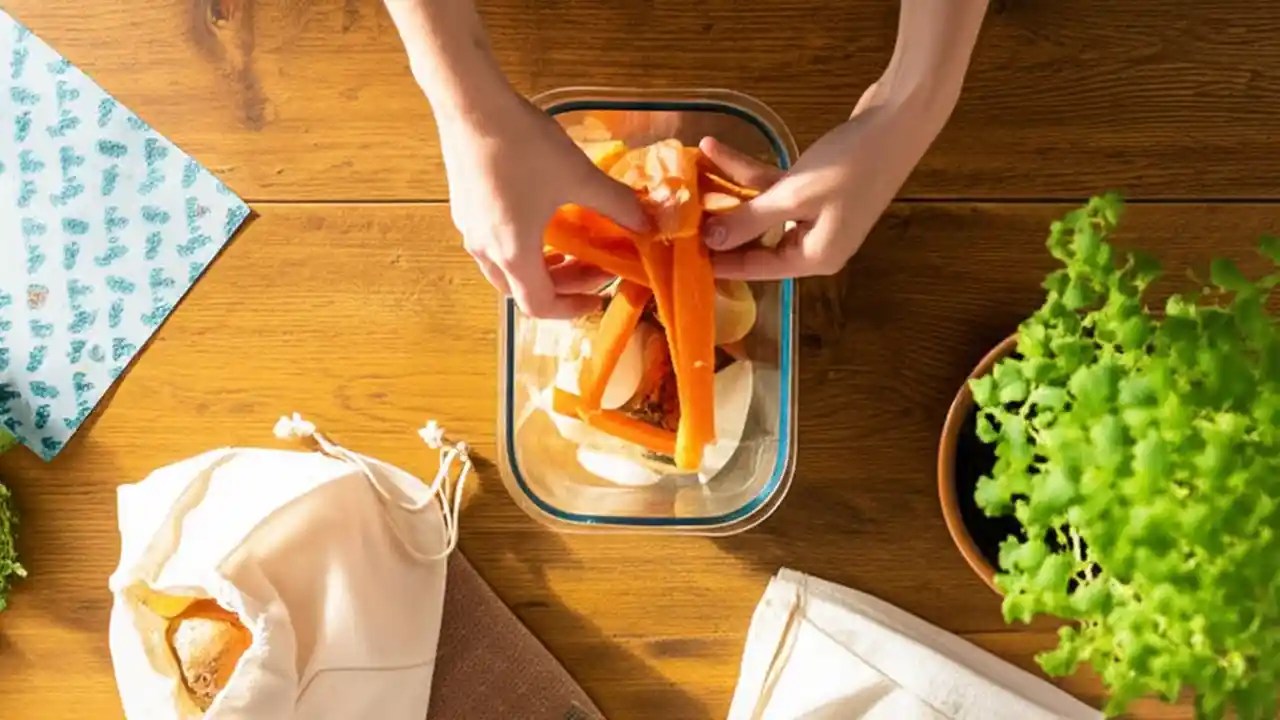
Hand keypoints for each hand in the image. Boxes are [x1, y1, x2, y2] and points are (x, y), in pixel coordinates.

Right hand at [438, 93, 648, 317]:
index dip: (571, 309)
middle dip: (561, 286)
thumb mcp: (579, 176)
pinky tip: (542, 218)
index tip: (597, 298)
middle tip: (593, 267)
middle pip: (521, 290)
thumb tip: (647, 222)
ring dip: (541, 267)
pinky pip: (494, 244)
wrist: (471, 104)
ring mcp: (470, 228)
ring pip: (506, 269)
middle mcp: (485, 249)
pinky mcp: (464, 207)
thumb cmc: (524, 145)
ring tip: (570, 246)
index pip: (539, 305)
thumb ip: (617, 204)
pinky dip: (523, 247)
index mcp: (513, 251)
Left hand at [702, 83, 951, 279]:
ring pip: (761, 209)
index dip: (718, 262)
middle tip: (680, 214)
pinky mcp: (817, 188)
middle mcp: (815, 242)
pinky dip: (749, 171)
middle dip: (719, 223)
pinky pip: (774, 188)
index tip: (682, 258)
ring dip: (729, 188)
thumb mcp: (794, 195)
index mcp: (816, 257)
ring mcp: (817, 215)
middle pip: (755, 241)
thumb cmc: (851, 163)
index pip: (756, 269)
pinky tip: (718, 149)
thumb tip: (712, 241)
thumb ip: (751, 220)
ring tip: (693, 171)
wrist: (900, 118)